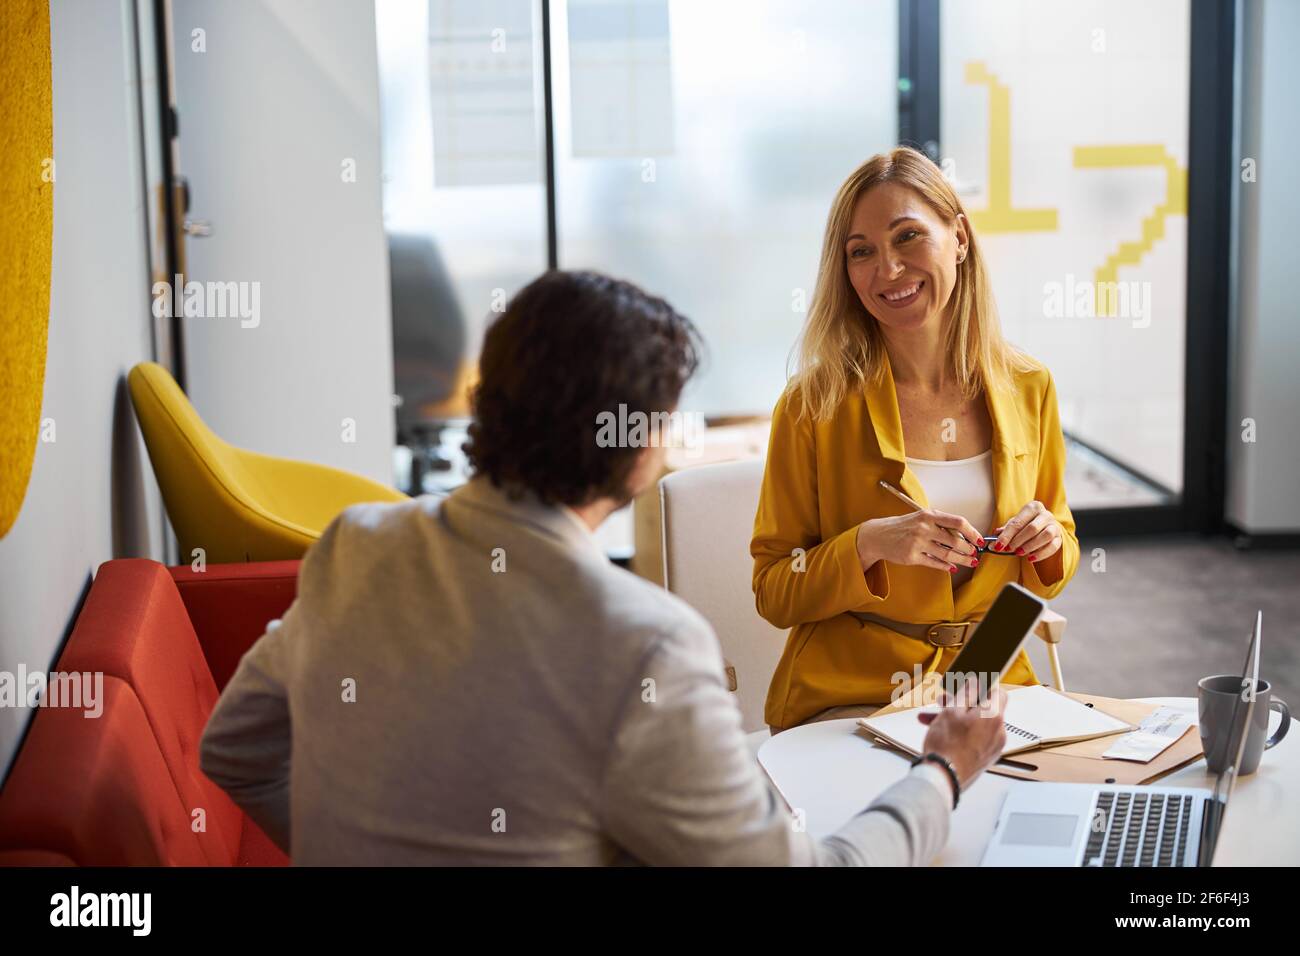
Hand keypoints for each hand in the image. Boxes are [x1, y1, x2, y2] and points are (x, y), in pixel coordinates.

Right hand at [855, 509, 981, 574]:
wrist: (878, 535)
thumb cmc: (902, 526)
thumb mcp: (921, 517)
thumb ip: (940, 523)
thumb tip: (963, 534)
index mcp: (928, 515)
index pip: (958, 522)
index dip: (972, 532)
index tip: (979, 539)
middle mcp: (924, 528)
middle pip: (955, 541)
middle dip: (969, 550)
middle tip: (975, 553)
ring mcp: (917, 543)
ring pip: (947, 554)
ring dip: (962, 560)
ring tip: (969, 562)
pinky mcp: (912, 557)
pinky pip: (935, 563)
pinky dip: (946, 566)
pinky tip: (952, 567)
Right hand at [917, 678, 1007, 790]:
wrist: (942, 778)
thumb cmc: (946, 747)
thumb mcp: (951, 711)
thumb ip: (966, 693)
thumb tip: (975, 682)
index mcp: (994, 717)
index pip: (998, 692)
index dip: (983, 686)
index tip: (968, 684)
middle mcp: (998, 732)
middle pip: (983, 709)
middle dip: (961, 703)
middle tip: (943, 701)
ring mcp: (993, 747)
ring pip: (975, 724)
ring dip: (956, 718)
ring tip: (932, 718)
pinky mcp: (985, 758)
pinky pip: (975, 738)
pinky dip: (961, 732)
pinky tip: (940, 732)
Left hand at [990, 500, 1062, 563]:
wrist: (1045, 527)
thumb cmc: (1027, 524)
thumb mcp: (1016, 523)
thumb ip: (1006, 529)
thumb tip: (995, 535)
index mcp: (1033, 507)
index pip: (1018, 522)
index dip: (1006, 535)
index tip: (998, 546)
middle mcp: (1046, 514)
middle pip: (1032, 528)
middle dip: (1018, 540)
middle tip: (1009, 549)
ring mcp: (1055, 526)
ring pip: (1045, 536)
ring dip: (1030, 546)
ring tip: (1019, 553)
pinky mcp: (1060, 538)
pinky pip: (1053, 546)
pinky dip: (1041, 554)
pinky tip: (1030, 558)